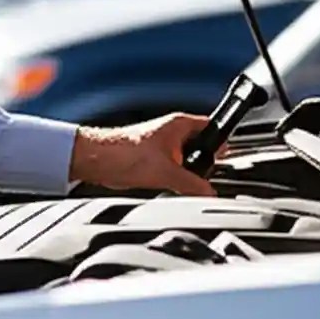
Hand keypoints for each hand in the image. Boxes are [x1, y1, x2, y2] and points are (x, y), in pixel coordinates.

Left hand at [68, 113, 218, 196]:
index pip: (213, 129)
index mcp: (179, 124)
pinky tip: (168, 186)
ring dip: (185, 173)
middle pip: (201, 147)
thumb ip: (193, 185)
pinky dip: (172, 177)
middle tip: (201, 178)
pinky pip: (171, 169)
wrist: (96, 161)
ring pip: (185, 160)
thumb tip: (209, 193)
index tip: (224, 161)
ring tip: (180, 183)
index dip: (221, 145)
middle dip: (202, 164)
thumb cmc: (123, 154)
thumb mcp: (167, 173)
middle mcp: (171, 132)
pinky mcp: (150, 159)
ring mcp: (160, 145)